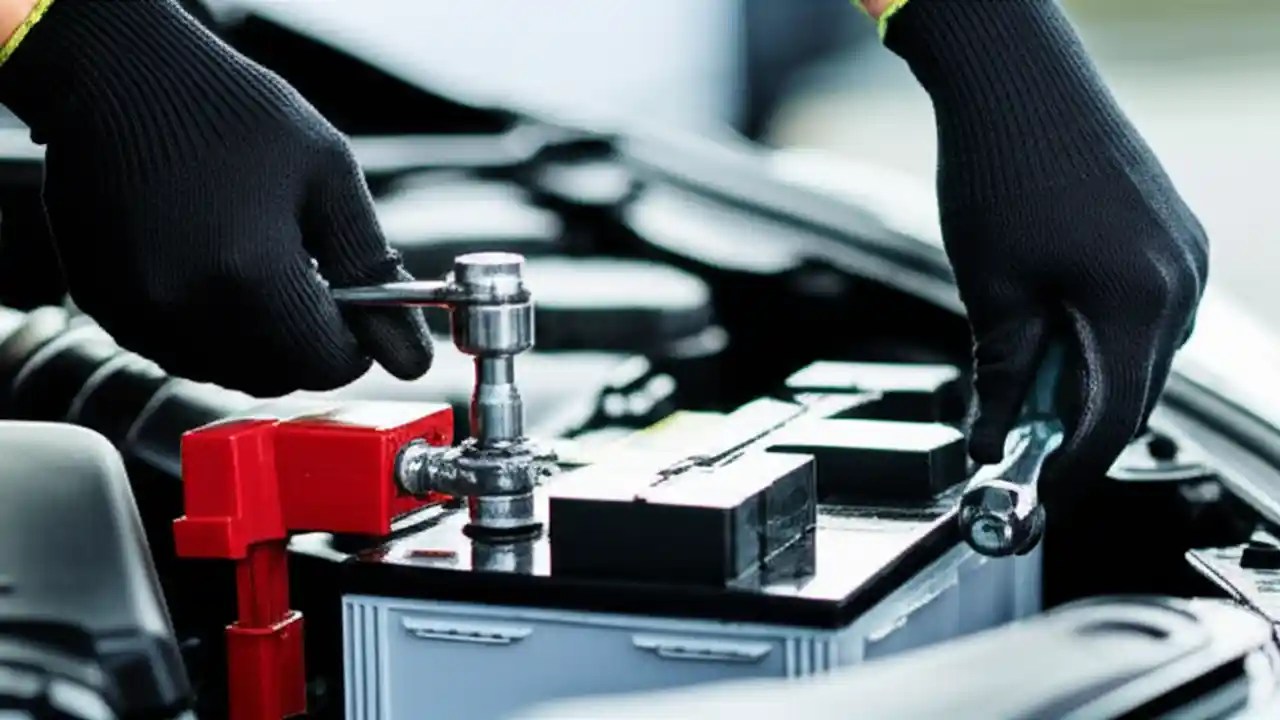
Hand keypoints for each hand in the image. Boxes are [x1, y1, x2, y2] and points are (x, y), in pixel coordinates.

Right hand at [0, 0, 431, 395]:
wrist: (115, 78)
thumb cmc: (226, 112)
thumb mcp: (327, 175)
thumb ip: (372, 268)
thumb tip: (411, 356)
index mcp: (250, 274)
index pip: (329, 364)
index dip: (353, 337)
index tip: (351, 302)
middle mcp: (187, 309)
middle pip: (280, 375)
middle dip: (306, 338)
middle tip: (302, 272)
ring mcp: (139, 315)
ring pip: (230, 370)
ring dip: (258, 336)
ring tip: (250, 257)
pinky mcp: (109, 310)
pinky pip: (180, 351)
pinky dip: (207, 325)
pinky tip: (206, 263)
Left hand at [883, 0, 1207, 495]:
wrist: (1018, 79)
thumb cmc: (1000, 171)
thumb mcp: (992, 290)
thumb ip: (1004, 376)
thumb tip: (993, 439)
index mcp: (1141, 303)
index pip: (1114, 425)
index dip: (1073, 475)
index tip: (1035, 504)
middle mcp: (1182, 281)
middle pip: (1136, 395)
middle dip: (1077, 431)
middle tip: (1017, 449)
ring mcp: (1185, 253)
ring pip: (1143, 355)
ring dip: (1089, 381)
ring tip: (1024, 381)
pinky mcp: (1172, 233)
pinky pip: (1148, 312)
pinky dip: (1104, 338)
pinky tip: (1053, 330)